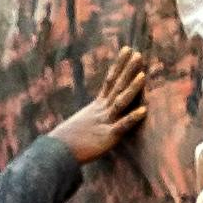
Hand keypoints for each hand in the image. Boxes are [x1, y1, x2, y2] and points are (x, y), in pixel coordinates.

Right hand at [53, 39, 154, 164]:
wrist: (57, 152)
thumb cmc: (69, 140)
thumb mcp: (83, 123)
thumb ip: (94, 116)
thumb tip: (99, 113)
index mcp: (96, 106)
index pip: (110, 80)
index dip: (120, 65)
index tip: (127, 50)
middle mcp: (101, 110)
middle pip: (116, 86)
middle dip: (128, 70)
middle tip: (138, 54)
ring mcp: (104, 122)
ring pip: (120, 102)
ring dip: (132, 89)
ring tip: (143, 75)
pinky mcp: (107, 137)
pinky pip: (122, 126)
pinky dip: (133, 118)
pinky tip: (144, 110)